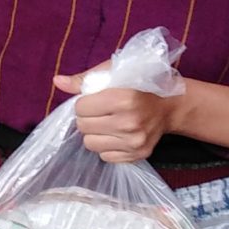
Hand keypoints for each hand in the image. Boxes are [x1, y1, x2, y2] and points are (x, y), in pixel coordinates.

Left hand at [52, 72, 181, 163]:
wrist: (171, 106)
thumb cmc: (141, 84)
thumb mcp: (115, 73)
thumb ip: (85, 79)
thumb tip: (57, 81)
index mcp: (123, 99)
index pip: (81, 108)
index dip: (85, 102)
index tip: (95, 99)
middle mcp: (129, 123)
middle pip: (83, 127)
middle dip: (87, 118)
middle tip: (100, 111)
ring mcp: (134, 142)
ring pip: (90, 144)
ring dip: (94, 133)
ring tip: (108, 123)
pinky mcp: (137, 155)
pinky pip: (104, 156)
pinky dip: (107, 145)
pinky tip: (117, 134)